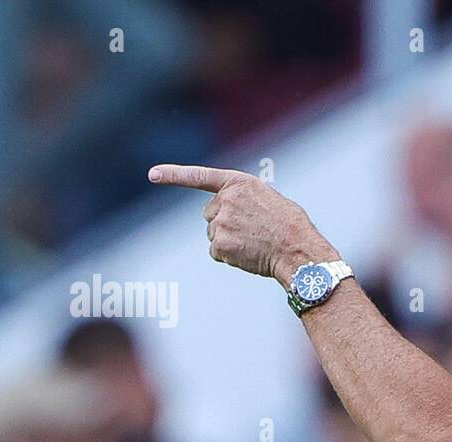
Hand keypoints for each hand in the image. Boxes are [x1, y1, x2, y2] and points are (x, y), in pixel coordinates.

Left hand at [148, 164, 338, 284]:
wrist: (299, 252)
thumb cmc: (292, 227)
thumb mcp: (269, 200)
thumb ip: (245, 199)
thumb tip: (231, 216)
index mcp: (239, 182)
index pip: (199, 176)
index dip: (174, 175)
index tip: (152, 175)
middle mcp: (225, 200)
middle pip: (211, 214)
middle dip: (225, 223)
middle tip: (252, 232)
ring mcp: (220, 222)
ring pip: (214, 234)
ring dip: (229, 241)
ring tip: (255, 244)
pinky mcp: (219, 244)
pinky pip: (216, 252)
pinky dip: (229, 256)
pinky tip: (250, 255)